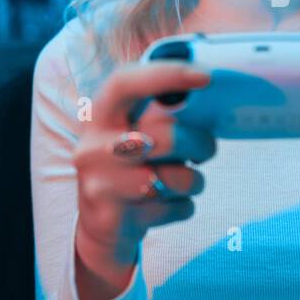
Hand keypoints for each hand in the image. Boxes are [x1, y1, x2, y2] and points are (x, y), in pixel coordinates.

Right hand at [71, 63, 214, 299]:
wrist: (102, 226)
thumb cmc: (130, 168)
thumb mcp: (132, 133)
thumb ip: (158, 113)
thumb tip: (204, 89)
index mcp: (99, 116)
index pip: (125, 83)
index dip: (166, 74)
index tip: (205, 76)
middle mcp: (93, 147)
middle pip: (166, 136)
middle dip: (200, 143)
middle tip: (205, 150)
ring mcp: (100, 184)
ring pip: (177, 178)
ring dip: (193, 182)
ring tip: (181, 182)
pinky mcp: (114, 217)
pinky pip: (176, 208)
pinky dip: (183, 208)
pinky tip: (166, 205)